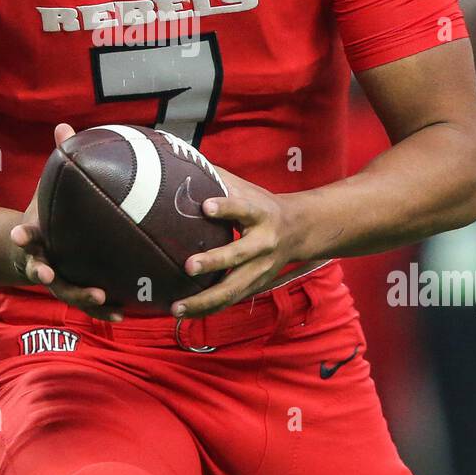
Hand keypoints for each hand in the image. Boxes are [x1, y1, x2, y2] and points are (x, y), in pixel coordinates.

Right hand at [10, 123, 122, 322]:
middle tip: (46, 274)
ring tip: (99, 297)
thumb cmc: (47, 215)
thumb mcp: (48, 189)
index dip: (22, 236)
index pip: (24, 236)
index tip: (18, 233)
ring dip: (80, 297)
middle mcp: (42, 263)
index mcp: (35, 238)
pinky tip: (123, 312)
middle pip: (38, 271)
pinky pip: (89, 304)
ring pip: (66, 292)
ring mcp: (58, 281)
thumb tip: (64, 126)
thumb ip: (57, 160)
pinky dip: (103, 309)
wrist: (36, 249)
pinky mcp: (76, 292)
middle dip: (41, 273)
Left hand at [171, 166, 314, 319]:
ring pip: (233, 288)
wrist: (299, 230)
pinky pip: (229, 300)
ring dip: (204, 300)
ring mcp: (261, 269)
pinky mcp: (255, 286)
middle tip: (188, 266)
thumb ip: (216, 177)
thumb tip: (179, 160)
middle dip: (214, 261)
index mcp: (261, 214)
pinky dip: (207, 309)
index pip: (243, 208)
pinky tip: (185, 314)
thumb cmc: (261, 205)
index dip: (226, 207)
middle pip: (239, 254)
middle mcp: (263, 243)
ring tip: (177, 307)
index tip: (206, 206)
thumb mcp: (246, 188)